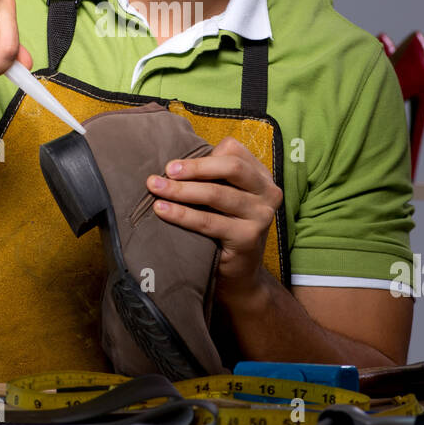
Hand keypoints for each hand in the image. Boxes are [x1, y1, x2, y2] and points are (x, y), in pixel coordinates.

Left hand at [145, 136, 282, 298]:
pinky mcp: (248, 237)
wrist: (240, 273)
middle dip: (194, 167)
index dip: (203, 155)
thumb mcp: (225, 197)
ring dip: (181, 190)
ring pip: (216, 193)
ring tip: (156, 188)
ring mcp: (261, 215)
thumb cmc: (225, 227)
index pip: (234, 150)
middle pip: (231, 167)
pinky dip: (182, 214)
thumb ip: (211, 177)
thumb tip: (171, 163)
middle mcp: (268, 192)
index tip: (173, 165)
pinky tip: (162, 210)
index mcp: (261, 176)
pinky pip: (208, 221)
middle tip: (166, 171)